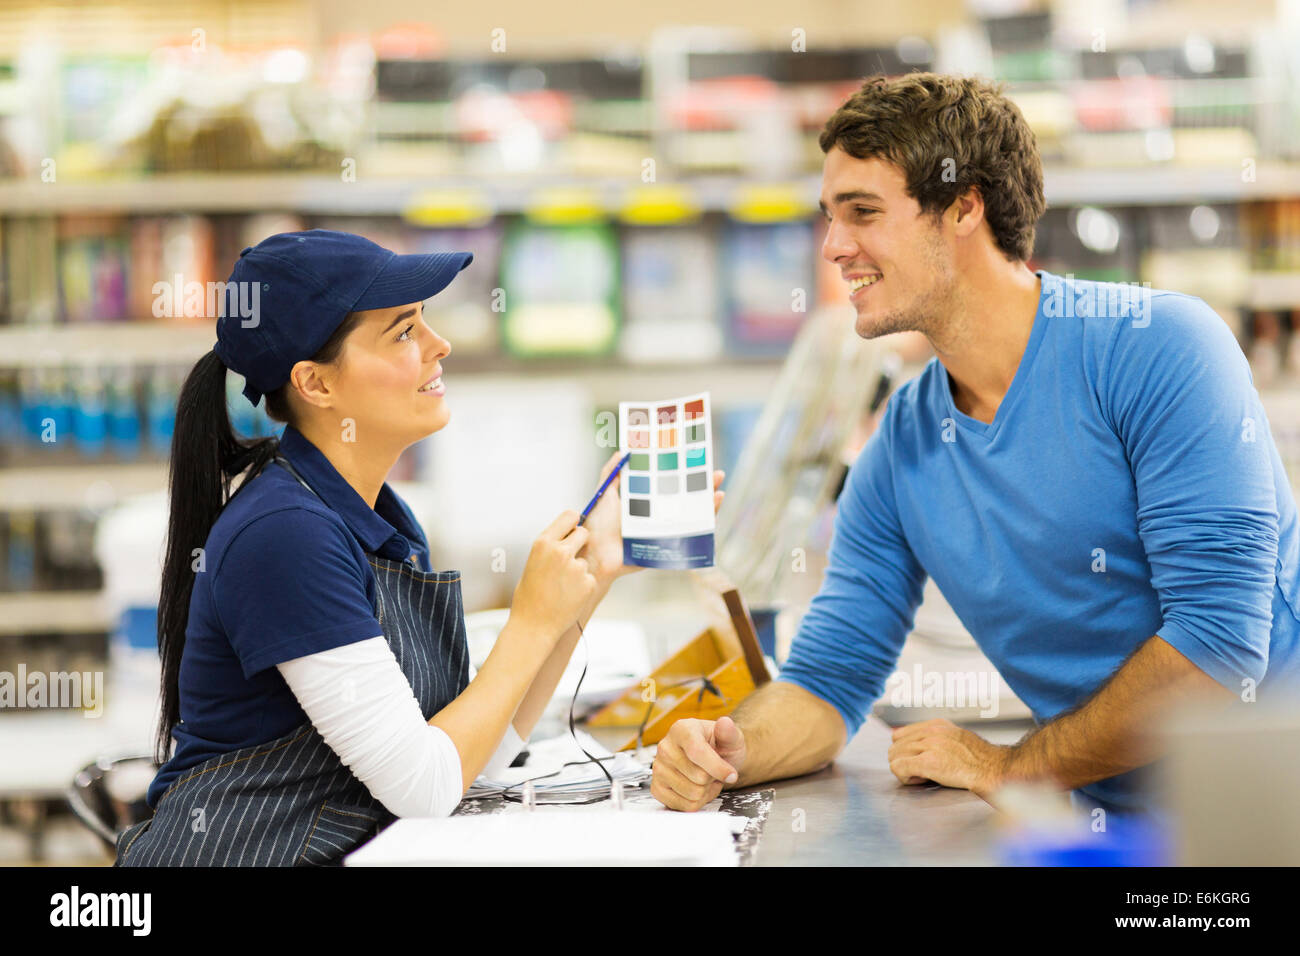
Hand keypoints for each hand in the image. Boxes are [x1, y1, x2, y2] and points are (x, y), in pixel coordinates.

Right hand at [509, 510, 597, 643]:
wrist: (533, 626)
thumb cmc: (529, 598)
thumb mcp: (532, 564)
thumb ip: (550, 549)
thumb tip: (566, 538)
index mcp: (543, 543)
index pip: (569, 516)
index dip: (573, 521)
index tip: (574, 525)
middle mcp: (561, 551)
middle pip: (583, 533)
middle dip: (579, 543)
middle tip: (569, 558)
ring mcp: (576, 567)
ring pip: (585, 560)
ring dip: (578, 570)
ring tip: (561, 587)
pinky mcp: (588, 582)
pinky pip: (589, 578)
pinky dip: (582, 586)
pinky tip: (568, 597)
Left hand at [579, 450, 725, 586]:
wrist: (594, 553)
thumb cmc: (596, 526)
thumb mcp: (604, 494)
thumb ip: (610, 473)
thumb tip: (622, 451)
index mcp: (644, 502)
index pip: (667, 483)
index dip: (681, 472)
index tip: (692, 458)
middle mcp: (657, 515)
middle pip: (685, 497)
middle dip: (701, 484)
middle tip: (713, 470)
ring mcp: (664, 529)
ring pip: (692, 514)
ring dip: (708, 499)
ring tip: (718, 485)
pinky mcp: (668, 544)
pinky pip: (690, 534)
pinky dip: (705, 521)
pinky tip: (712, 505)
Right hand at [650, 716, 746, 811]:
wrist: (713, 759)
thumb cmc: (721, 747)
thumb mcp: (731, 738)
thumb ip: (729, 732)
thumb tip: (725, 723)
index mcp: (681, 729)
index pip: (696, 751)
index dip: (717, 767)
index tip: (732, 775)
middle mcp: (665, 747)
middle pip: (698, 777)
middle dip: (713, 778)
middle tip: (714, 771)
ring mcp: (658, 768)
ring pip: (692, 793)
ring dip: (706, 791)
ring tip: (706, 779)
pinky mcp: (657, 788)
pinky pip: (683, 806)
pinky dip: (697, 802)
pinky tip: (697, 788)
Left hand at [886, 718, 1011, 800]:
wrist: (994, 770)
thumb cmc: (979, 761)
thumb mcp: (955, 739)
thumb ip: (934, 739)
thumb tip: (910, 743)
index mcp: (936, 725)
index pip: (899, 734)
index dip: (907, 751)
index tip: (919, 760)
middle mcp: (930, 732)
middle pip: (895, 746)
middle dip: (905, 761)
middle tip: (922, 771)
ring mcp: (929, 746)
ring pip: (894, 756)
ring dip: (905, 770)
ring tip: (925, 776)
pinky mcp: (928, 762)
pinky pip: (899, 768)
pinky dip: (905, 778)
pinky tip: (922, 780)